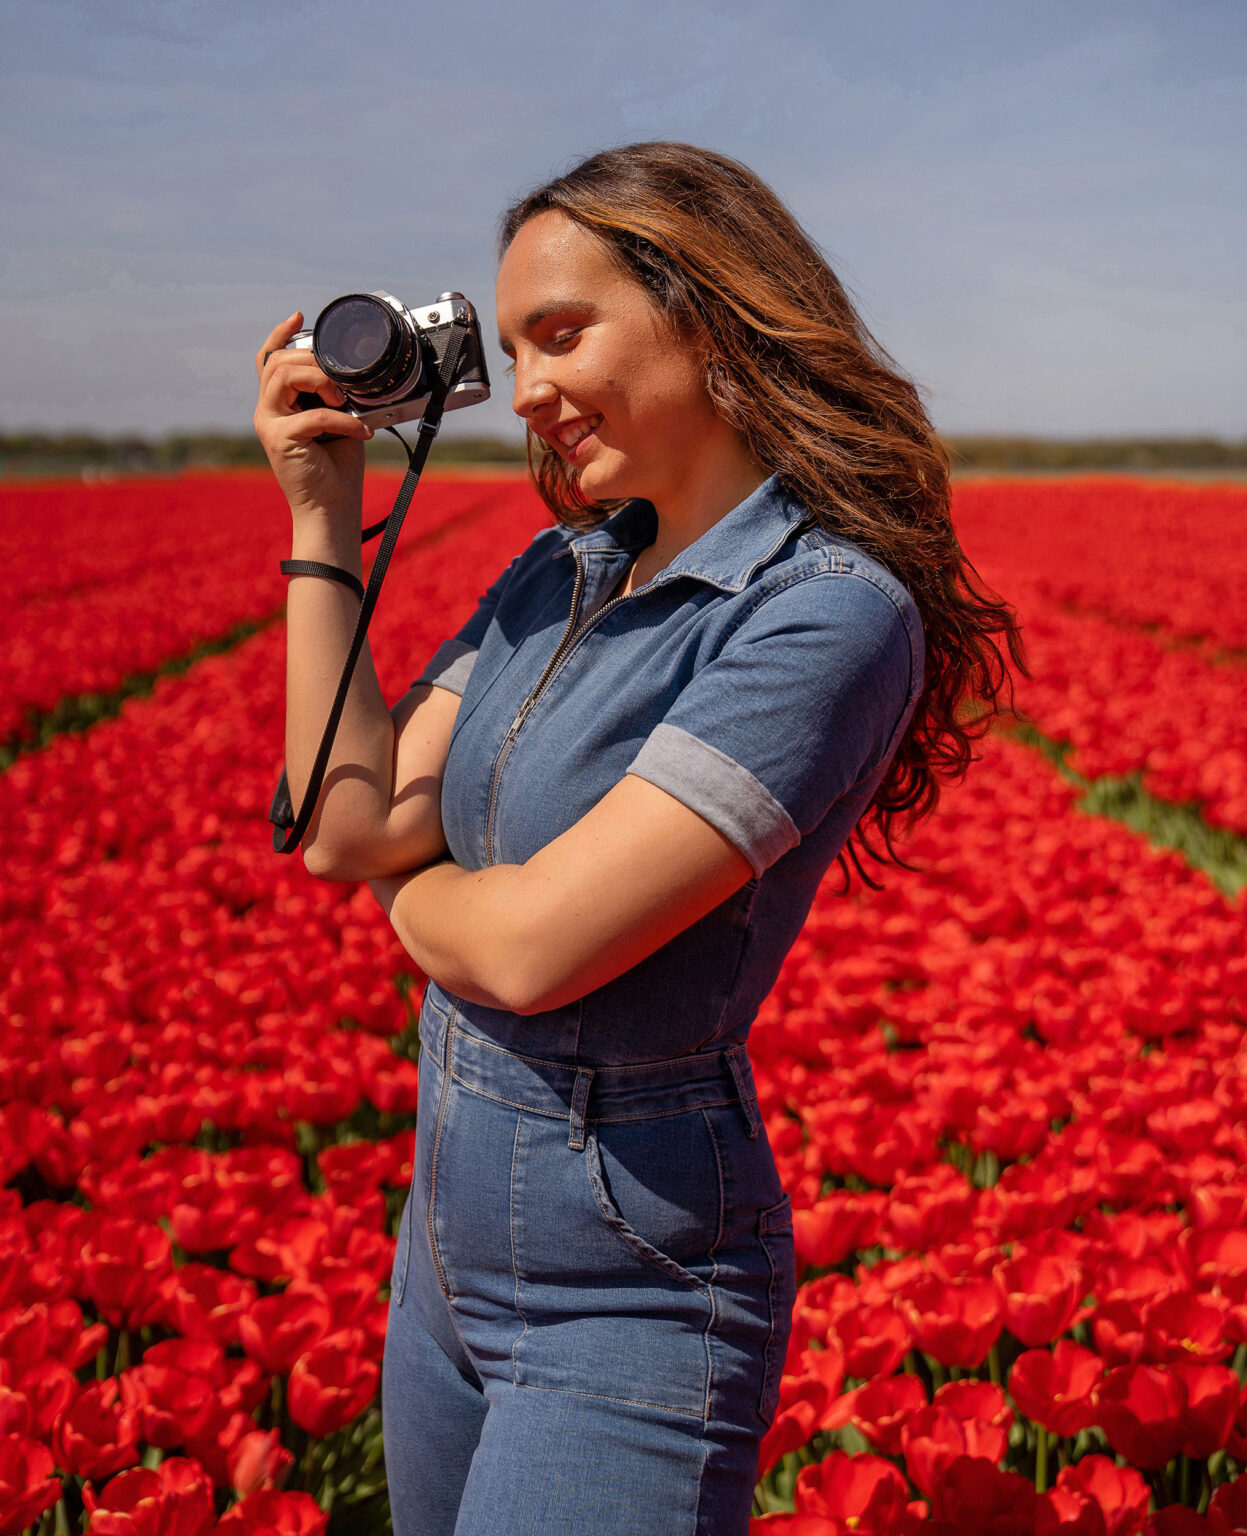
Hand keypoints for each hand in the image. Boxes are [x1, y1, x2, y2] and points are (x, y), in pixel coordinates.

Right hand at [253, 312, 374, 522]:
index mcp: (279, 405)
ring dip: (320, 380)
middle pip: (278, 362)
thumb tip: (349, 373)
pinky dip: (343, 420)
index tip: (299, 317)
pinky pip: (313, 414)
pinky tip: (362, 430)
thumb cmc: (337, 469)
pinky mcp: (280, 439)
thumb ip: (333, 396)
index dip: (280, 335)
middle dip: (313, 362)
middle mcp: (267, 411)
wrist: (332, 508)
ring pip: (284, 376)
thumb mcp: (339, 422)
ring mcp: (269, 424)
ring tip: (343, 401)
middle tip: (340, 384)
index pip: (269, 360)